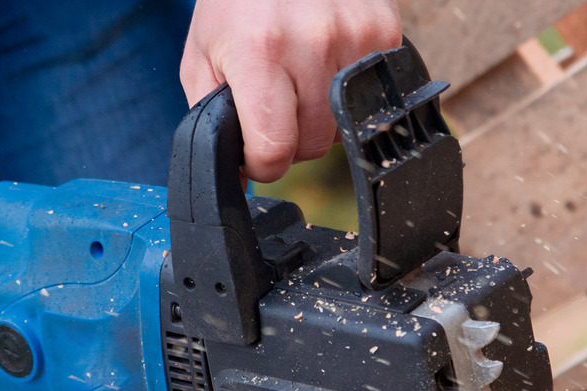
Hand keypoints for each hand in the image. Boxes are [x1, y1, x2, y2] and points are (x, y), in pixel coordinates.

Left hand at [181, 0, 401, 182]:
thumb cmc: (236, 3)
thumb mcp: (201, 54)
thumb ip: (211, 119)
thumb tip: (239, 177)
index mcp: (259, 52)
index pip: (274, 150)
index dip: (261, 162)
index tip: (255, 149)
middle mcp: (312, 43)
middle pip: (312, 145)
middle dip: (291, 137)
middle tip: (277, 101)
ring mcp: (355, 37)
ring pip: (344, 127)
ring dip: (321, 116)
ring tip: (302, 76)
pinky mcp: (384, 30)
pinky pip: (371, 96)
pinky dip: (348, 91)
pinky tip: (327, 59)